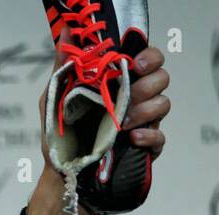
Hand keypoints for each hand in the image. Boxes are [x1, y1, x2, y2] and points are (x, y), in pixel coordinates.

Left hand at [29, 42, 171, 214]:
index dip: (147, 56)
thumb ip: (63, 64)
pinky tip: (130, 140)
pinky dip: (148, 136)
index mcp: (117, 84)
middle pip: (162, 77)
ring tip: (120, 124)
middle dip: (148, 83)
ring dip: (144, 110)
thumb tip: (67, 32)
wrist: (63, 177)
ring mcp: (143, 124)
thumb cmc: (60, 137)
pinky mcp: (146, 150)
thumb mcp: (54, 98)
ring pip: (164, 104)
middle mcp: (135, 100)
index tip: (132, 65)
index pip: (146, 59)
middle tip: (129, 93)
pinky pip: (160, 137)